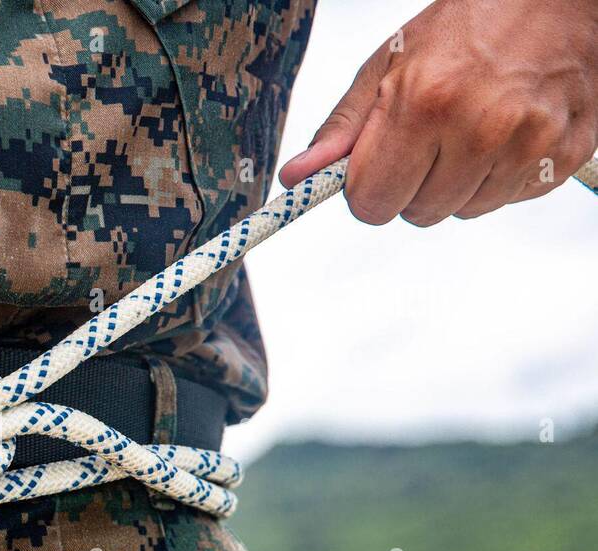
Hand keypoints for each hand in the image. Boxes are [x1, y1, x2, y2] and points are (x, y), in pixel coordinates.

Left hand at [279, 0, 597, 225]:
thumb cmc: (470, 25)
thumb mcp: (388, 64)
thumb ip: (342, 128)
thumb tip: (298, 178)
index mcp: (424, 103)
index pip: (371, 203)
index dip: (369, 188)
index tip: (379, 166)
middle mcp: (480, 128)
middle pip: (417, 214)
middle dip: (413, 185)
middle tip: (430, 138)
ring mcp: (529, 144)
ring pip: (463, 212)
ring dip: (458, 183)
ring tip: (470, 130)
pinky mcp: (564, 156)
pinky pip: (508, 200)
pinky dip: (500, 177)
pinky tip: (505, 134)